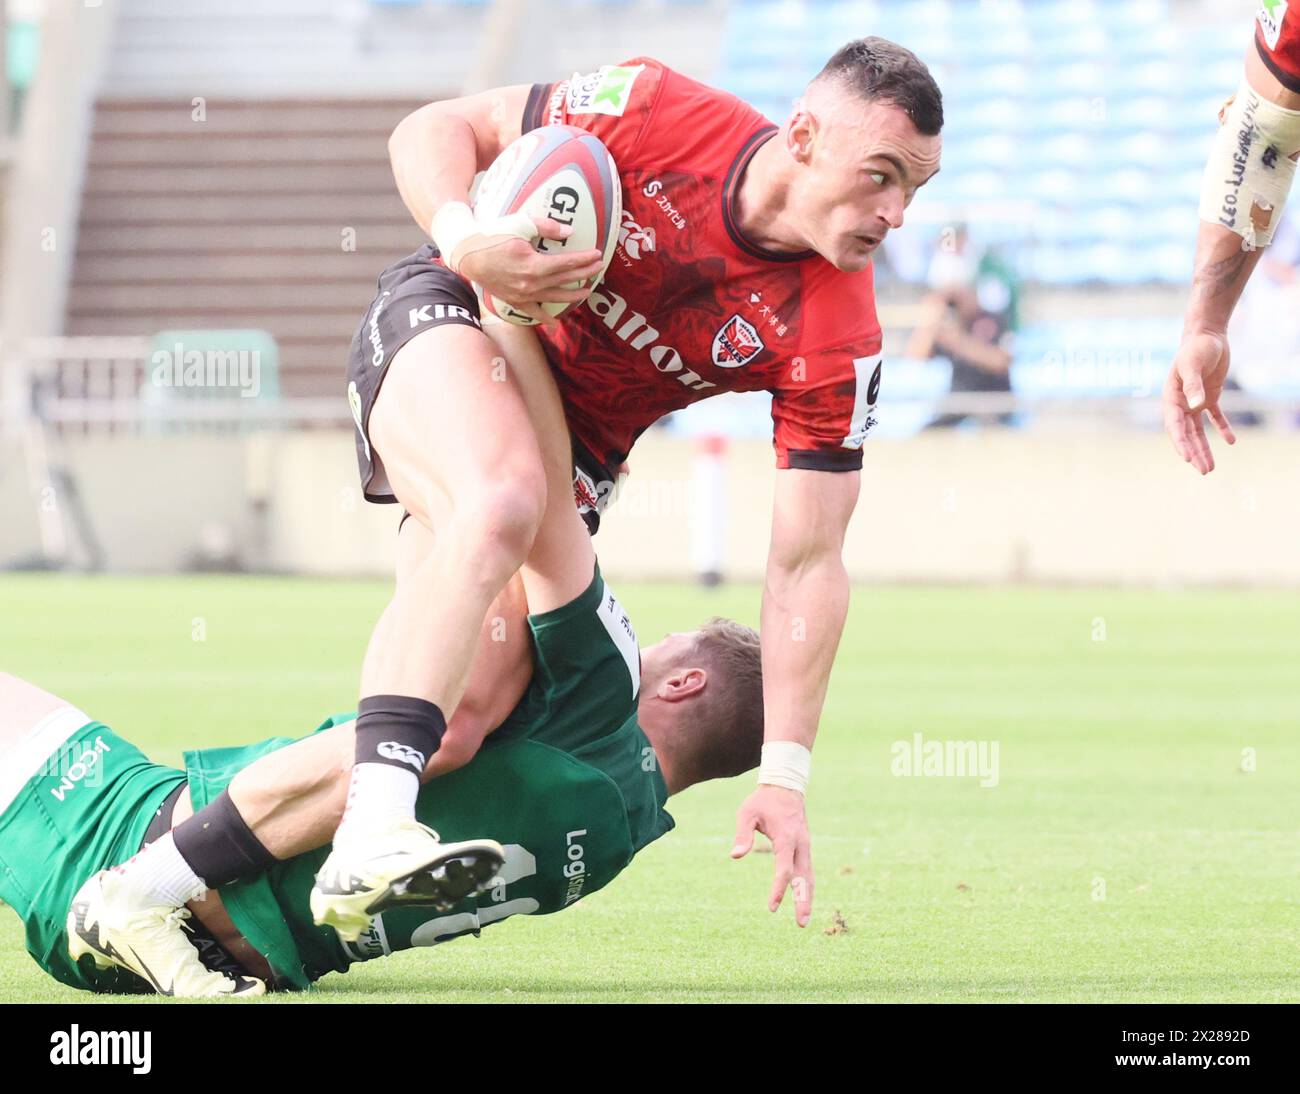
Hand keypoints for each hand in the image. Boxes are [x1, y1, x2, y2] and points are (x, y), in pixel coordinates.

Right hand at [458, 216, 605, 325]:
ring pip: (554, 297)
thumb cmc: (494, 236)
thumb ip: (547, 227)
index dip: (584, 259)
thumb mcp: (521, 224)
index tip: (597, 255)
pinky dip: (545, 318)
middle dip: (584, 273)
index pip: (567, 263)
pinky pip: (533, 313)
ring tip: (586, 291)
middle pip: (564, 279)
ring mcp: (523, 295)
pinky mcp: (514, 301)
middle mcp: (531, 283)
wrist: (468, 254)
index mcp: (535, 264)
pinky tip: (555, 323)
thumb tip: (570, 232)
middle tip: (598, 268)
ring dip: (573, 295)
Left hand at [731, 784, 812, 927]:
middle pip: (804, 877)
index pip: (785, 869)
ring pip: (809, 876)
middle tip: (801, 924)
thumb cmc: (763, 801)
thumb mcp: (747, 813)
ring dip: (807, 898)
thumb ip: (742, 834)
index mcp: (786, 837)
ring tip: (803, 919)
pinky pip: (807, 871)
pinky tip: (803, 900)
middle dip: (803, 901)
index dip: (779, 889)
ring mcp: (805, 847)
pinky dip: (806, 887)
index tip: (772, 907)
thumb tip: (735, 856)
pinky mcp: (804, 848)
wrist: (785, 787)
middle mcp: (800, 844)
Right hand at [1163, 329, 1235, 474]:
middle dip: (1194, 453)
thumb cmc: (1195, 348)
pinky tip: (1231, 441)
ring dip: (1204, 448)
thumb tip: (1195, 406)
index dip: (1180, 443)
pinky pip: (1215, 417)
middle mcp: (1181, 403)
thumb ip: (1193, 385)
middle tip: (1204, 471)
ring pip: (1198, 431)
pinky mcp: (1209, 396)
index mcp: (1171, 398)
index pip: (1175, 425)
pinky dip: (1222, 429)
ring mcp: (1195, 401)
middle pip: (1186, 434)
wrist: (1207, 335)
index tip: (1187, 459)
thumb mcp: (1193, 364)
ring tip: (1211, 468)